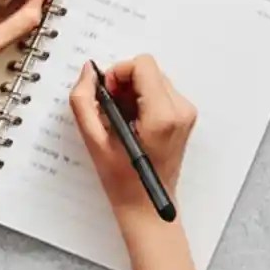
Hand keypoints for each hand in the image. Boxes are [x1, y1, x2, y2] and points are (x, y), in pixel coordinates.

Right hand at [69, 56, 197, 218]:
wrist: (146, 204)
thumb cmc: (123, 180)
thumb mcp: (94, 140)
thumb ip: (84, 101)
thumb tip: (88, 72)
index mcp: (162, 115)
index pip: (143, 65)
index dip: (119, 73)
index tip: (109, 93)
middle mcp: (180, 110)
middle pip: (148, 70)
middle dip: (125, 83)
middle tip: (112, 108)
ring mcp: (185, 113)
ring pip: (154, 79)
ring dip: (133, 91)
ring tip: (122, 118)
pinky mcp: (185, 116)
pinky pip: (160, 91)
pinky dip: (143, 99)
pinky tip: (133, 121)